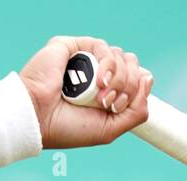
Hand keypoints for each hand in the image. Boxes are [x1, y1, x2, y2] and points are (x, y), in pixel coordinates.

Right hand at [19, 35, 152, 149]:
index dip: (137, 90)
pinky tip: (99, 80)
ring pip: (121, 57)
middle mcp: (96, 75)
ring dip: (118, 78)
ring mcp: (85, 60)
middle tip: (109, 103)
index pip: (135, 80)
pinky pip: (103, 47)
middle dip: (128, 86)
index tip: (120, 106)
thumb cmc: (67, 128)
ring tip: (101, 96)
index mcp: (104, 93)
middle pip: (132, 67)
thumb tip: (148, 78)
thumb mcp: (110, 128)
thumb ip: (136, 111)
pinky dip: (107, 64)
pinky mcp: (73, 47)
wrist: (38, 120)